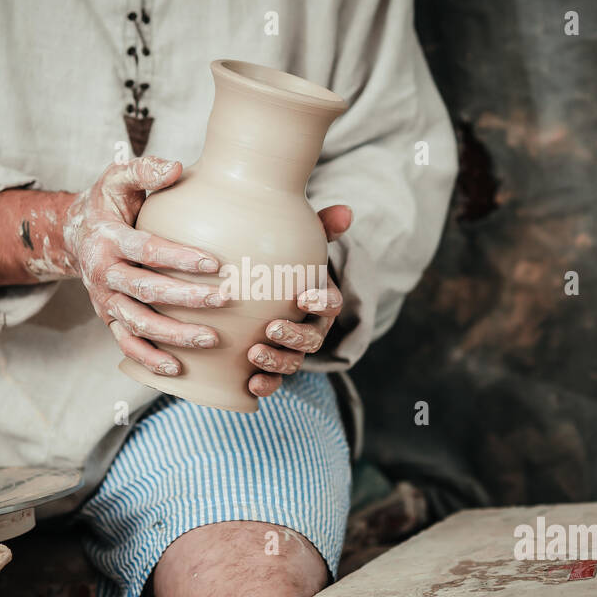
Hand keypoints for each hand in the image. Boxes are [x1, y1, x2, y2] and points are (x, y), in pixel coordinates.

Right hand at [60, 156, 227, 376]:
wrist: (73, 233)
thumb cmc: (107, 203)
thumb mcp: (118, 177)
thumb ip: (145, 170)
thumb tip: (178, 167)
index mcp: (107, 239)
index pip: (146, 250)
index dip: (178, 258)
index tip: (214, 262)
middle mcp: (102, 273)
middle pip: (145, 290)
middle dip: (185, 298)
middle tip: (224, 299)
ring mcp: (104, 300)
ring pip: (138, 323)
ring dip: (173, 335)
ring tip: (212, 339)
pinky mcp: (108, 318)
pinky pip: (126, 343)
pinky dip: (148, 359)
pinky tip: (177, 369)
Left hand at [246, 204, 351, 397]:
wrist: (263, 287)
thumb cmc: (285, 261)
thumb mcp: (301, 243)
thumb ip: (321, 228)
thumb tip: (345, 211)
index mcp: (321, 301)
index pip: (330, 304)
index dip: (320, 302)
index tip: (304, 297)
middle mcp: (312, 328)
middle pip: (313, 338)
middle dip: (294, 336)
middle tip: (271, 328)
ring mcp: (294, 349)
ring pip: (294, 361)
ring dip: (277, 361)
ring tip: (254, 354)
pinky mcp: (274, 365)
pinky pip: (274, 380)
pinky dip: (266, 384)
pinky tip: (251, 385)